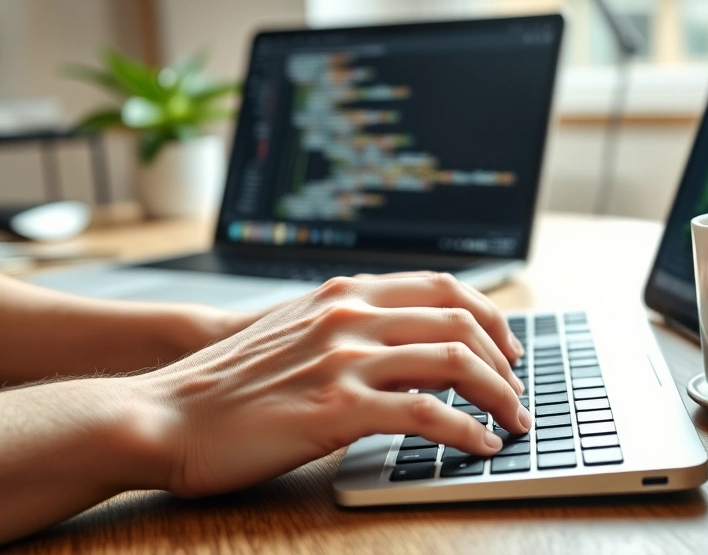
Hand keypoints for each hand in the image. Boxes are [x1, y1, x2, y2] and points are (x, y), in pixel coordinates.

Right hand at [134, 273, 528, 497]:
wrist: (166, 411)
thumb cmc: (231, 380)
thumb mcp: (299, 330)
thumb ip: (355, 326)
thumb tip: (415, 345)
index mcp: (345, 293)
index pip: (444, 286)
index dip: (490, 315)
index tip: (508, 345)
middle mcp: (351, 315)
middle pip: (461, 321)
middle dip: (505, 359)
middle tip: (518, 390)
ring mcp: (345, 359)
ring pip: (456, 362)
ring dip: (500, 395)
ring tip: (513, 421)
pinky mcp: (338, 409)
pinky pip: (428, 415)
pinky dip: (467, 431)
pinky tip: (479, 445)